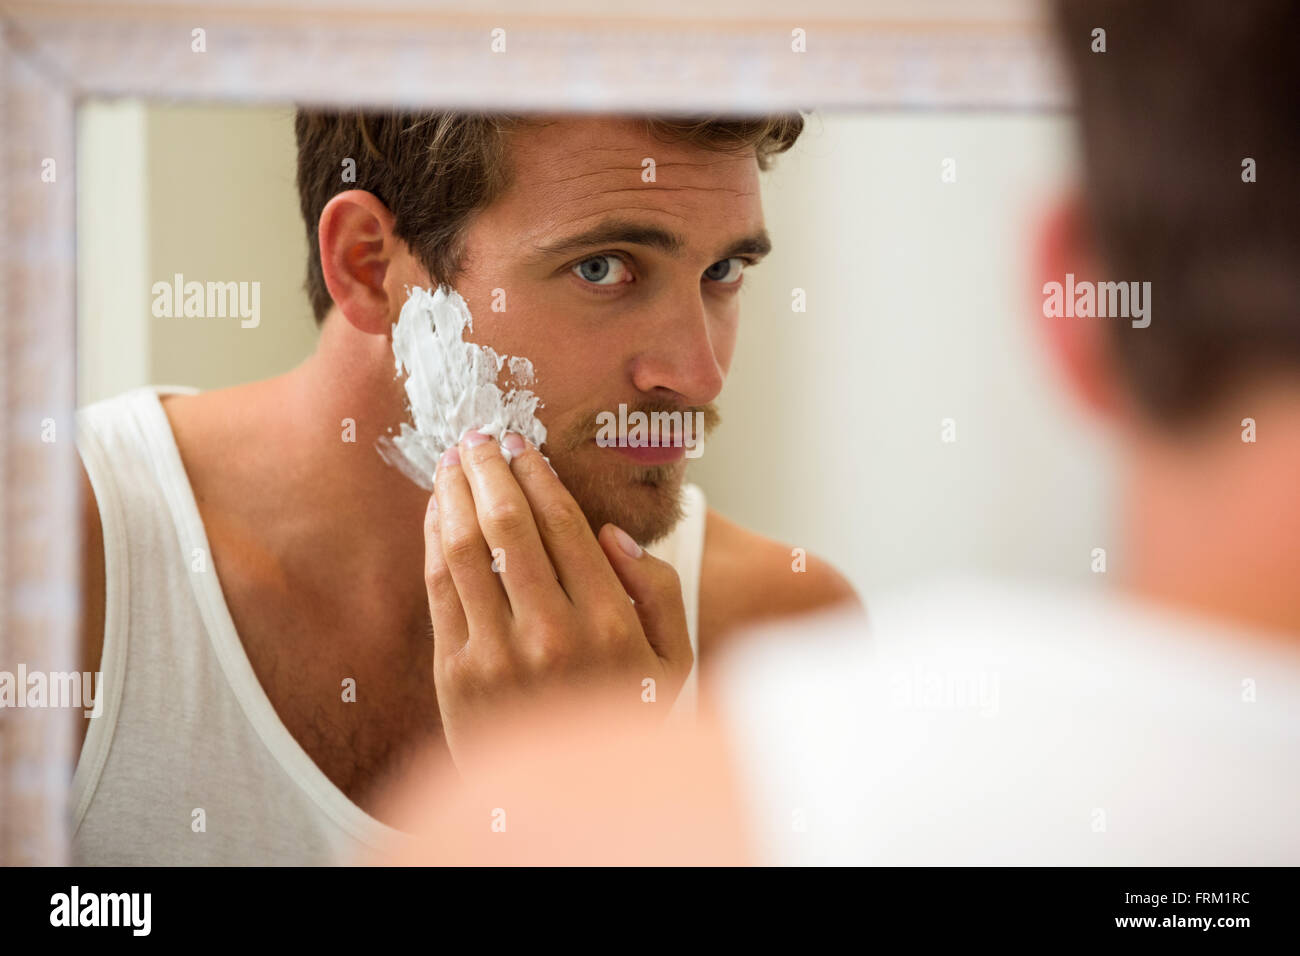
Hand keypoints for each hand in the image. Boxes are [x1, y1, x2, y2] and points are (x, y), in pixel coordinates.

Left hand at [423, 429, 692, 771]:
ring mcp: (499, 655)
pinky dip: (434, 538)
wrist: (567, 801)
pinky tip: (438, 509)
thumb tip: (609, 534)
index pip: (565, 524)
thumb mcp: (676, 664)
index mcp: (612, 623)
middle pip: (509, 524)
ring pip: (465, 547)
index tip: (522, 443)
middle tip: (479, 434)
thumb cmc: (623, 721)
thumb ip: (659, 591)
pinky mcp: (456, 674)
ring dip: (455, 492)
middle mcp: (553, 634)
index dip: (537, 474)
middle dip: (490, 468)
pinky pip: (439, 587)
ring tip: (453, 460)